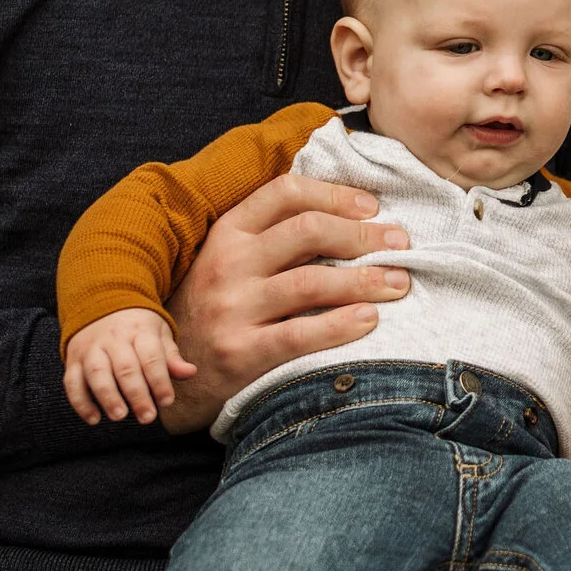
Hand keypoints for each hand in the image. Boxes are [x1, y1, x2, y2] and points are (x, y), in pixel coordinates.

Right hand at [63, 308, 197, 424]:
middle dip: (137, 394)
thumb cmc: (137, 327)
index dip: (159, 380)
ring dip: (108, 397)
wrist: (101, 304)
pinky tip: (94, 419)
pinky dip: (80, 402)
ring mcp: (91, 349)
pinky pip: (72, 382)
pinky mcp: (74, 360)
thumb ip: (171, 356)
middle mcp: (114, 339)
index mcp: (140, 332)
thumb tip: (190, 372)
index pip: (151, 357)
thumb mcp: (158, 334)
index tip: (167, 401)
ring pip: (97, 373)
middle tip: (147, 417)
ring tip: (120, 416)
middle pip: (125, 368)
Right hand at [160, 172, 410, 433]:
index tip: (372, 206)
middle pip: (307, 232)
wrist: (170, 376)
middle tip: (400, 243)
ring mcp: (231, 309)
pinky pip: (300, 334)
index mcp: (227, 233)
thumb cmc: (214, 309)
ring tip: (398, 283)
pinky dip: (340, 325)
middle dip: (362, 235)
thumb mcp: (229, 262)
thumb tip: (351, 215)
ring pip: (310, 282)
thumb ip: (272, 238)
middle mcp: (227, 264)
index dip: (335, 194)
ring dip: (364, 280)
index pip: (284, 193)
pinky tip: (369, 320)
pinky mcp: (239, 352)